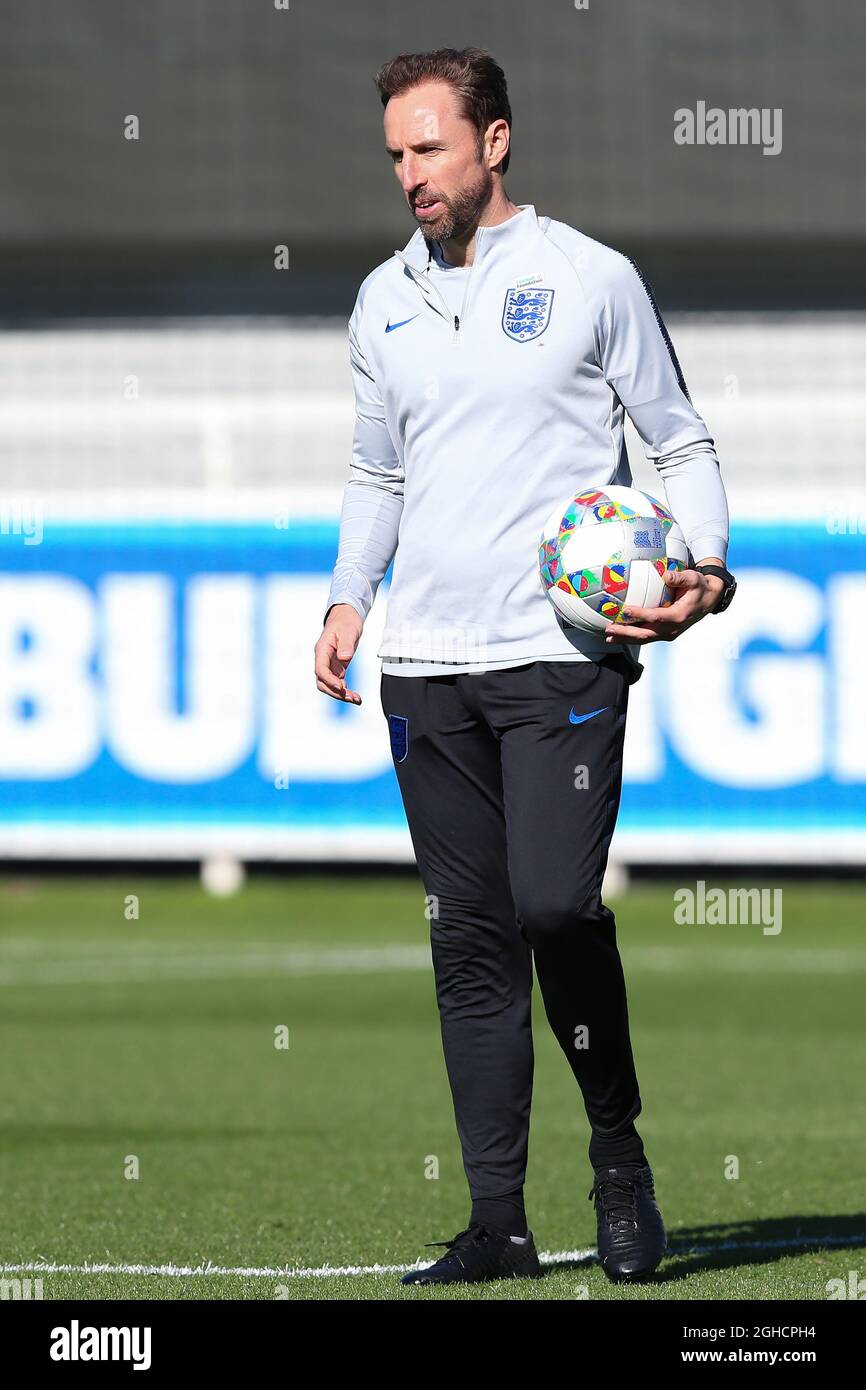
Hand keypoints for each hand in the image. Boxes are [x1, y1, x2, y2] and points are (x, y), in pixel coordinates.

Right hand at [315, 603, 363, 702]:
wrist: (346, 617)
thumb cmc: (345, 621)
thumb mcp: (348, 630)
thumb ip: (346, 645)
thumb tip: (344, 657)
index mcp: (322, 649)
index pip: (320, 670)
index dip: (329, 680)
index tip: (341, 687)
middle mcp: (323, 659)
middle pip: (322, 682)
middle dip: (335, 692)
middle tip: (350, 697)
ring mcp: (329, 664)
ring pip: (329, 685)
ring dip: (340, 694)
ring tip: (355, 699)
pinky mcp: (337, 667)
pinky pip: (338, 683)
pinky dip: (345, 691)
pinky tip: (355, 696)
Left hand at [604, 565, 724, 645]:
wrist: (709, 600)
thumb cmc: (699, 587)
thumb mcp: (694, 579)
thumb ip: (680, 577)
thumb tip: (666, 574)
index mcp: (678, 616)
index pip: (656, 617)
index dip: (640, 615)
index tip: (625, 610)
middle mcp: (672, 629)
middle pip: (645, 634)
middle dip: (626, 633)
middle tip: (609, 629)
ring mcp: (668, 633)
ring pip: (644, 639)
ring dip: (626, 638)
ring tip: (609, 636)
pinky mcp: (665, 633)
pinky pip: (646, 637)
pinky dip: (632, 637)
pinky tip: (619, 636)